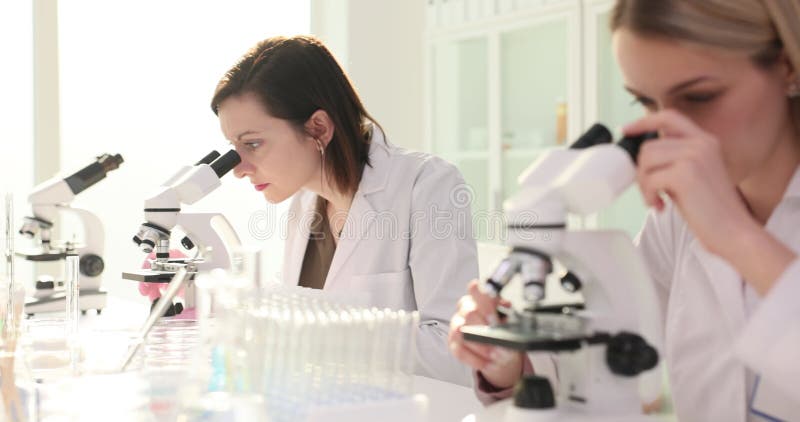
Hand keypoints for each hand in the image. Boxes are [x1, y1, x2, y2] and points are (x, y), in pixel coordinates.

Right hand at [448, 279, 522, 389]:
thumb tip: (506, 312)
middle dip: (484, 329)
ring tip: (494, 354)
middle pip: (469, 313)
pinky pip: (459, 350)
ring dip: (479, 346)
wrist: (499, 349)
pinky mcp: (452, 342)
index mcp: (480, 297)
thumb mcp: (510, 320)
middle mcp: (465, 308)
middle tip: (497, 340)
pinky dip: (475, 359)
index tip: (495, 317)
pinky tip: (486, 362)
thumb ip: (508, 314)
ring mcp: (456, 324)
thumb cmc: (503, 330)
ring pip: (461, 332)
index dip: (485, 303)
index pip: (476, 290)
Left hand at [626, 110, 757, 258]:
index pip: (669, 117)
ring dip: (644, 185)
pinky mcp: (686, 174)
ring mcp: (694, 156)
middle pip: (649, 146)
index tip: (625, 129)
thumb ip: (675, 160)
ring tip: (657, 200)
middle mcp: (701, 143)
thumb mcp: (694, 175)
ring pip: (646, 161)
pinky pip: (650, 179)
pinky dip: (648, 195)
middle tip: (652, 193)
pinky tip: (661, 207)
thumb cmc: (711, 210)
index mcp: (705, 141)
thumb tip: (642, 158)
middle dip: (642, 172)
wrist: (733, 232)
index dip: (643, 121)